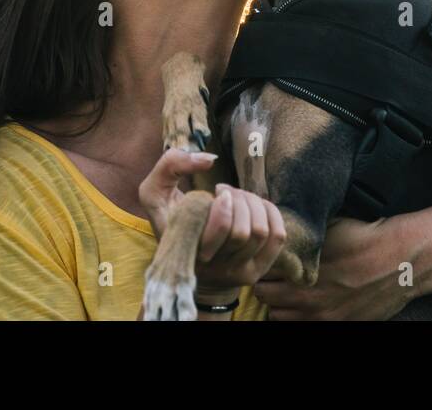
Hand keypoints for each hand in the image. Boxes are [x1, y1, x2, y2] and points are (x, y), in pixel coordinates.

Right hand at [138, 149, 287, 302]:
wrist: (186, 257)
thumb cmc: (171, 216)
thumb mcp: (154, 191)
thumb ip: (170, 165)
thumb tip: (208, 159)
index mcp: (187, 252)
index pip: (220, 231)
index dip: (224, 207)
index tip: (217, 191)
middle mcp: (213, 269)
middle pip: (243, 233)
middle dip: (238, 201)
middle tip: (224, 192)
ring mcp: (237, 272)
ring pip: (260, 232)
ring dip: (252, 204)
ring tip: (236, 198)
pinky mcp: (256, 270)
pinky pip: (276, 237)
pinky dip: (270, 212)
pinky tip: (253, 206)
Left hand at [253, 216, 413, 319]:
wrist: (400, 259)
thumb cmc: (365, 238)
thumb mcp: (326, 229)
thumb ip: (299, 237)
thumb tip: (280, 231)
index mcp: (300, 267)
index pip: (260, 271)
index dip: (263, 263)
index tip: (269, 259)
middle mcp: (305, 296)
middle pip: (264, 295)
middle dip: (267, 283)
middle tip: (276, 275)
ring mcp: (320, 315)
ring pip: (277, 316)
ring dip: (280, 304)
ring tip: (292, 291)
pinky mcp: (337, 325)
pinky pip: (301, 326)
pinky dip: (301, 316)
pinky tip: (311, 303)